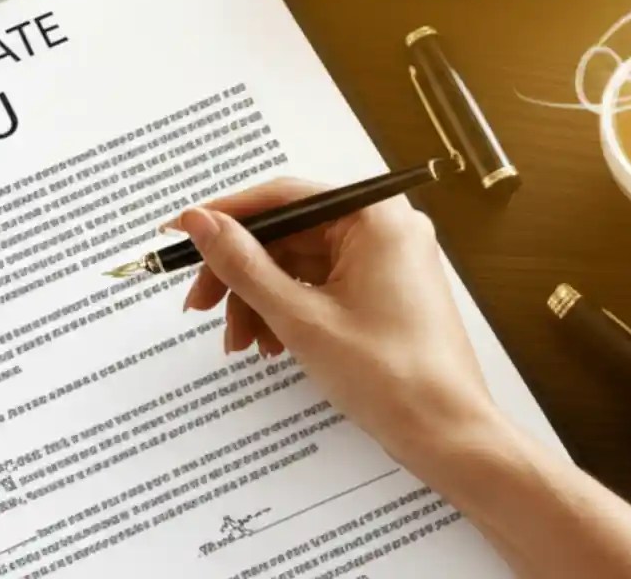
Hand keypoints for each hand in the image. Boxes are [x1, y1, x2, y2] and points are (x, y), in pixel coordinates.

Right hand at [172, 177, 504, 465]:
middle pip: (288, 234)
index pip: (284, 197)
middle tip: (202, 303)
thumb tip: (201, 224)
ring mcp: (385, 262)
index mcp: (375, 218)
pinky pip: (318, 288)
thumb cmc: (392, 377)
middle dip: (241, 274)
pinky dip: (287, 312)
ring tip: (239, 343)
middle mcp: (384, 229)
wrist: (447, 435)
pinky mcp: (381, 293)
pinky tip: (269, 344)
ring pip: (298, 266)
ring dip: (260, 301)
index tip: (183, 230)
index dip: (227, 215)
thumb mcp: (301, 317)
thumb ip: (245, 265)